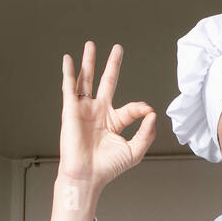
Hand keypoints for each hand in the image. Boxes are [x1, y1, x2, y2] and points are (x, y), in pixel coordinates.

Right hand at [58, 41, 155, 192]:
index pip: (130, 108)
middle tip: (117, 48)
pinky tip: (68, 59)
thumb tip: (153, 114)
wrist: (87, 175)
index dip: (141, 108)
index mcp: (114, 122)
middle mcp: (99, 112)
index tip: (149, 111)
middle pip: (107, 83)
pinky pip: (69, 87)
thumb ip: (146, 133)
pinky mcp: (71, 110)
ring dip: (89, 62)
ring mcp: (84, 109)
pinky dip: (68, 72)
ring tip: (90, 45)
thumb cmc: (108, 168)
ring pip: (87, 80)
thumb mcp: (134, 151)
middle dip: (112, 65)